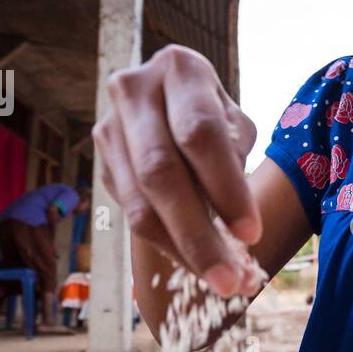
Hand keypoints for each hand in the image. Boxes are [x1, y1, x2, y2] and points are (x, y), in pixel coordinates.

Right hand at [94, 45, 260, 295]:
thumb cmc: (212, 115)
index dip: (225, 188)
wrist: (167, 101)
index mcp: (179, 70)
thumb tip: (235, 234)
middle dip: (198, 234)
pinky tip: (196, 264)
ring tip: (220, 281)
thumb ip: (234, 162)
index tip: (251, 235)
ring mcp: (108, 126)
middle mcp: (134, 91)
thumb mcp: (234, 124)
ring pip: (139, 203)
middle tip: (230, 280)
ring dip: (181, 251)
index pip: (200, 134)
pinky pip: (131, 215)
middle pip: (161, 173)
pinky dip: (167, 246)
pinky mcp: (101, 161)